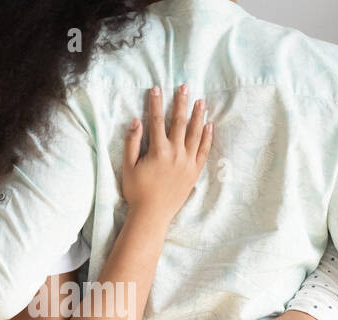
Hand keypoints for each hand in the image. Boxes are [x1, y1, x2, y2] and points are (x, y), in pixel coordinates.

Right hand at [122, 85, 212, 225]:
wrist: (153, 214)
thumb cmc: (137, 191)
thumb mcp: (128, 165)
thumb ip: (132, 142)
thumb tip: (136, 121)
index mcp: (158, 150)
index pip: (156, 120)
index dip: (156, 103)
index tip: (156, 88)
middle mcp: (176, 154)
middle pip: (179, 122)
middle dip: (181, 103)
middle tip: (185, 87)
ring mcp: (188, 163)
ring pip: (195, 134)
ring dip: (198, 116)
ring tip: (201, 101)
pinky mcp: (195, 172)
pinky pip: (204, 151)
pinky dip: (207, 137)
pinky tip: (209, 126)